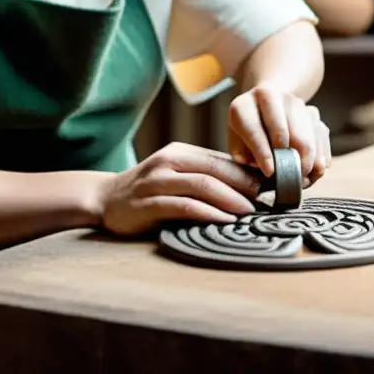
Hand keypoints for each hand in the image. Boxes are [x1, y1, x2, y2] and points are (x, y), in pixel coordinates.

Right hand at [98, 142, 262, 235]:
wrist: (105, 199)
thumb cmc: (148, 190)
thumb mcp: (176, 175)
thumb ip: (203, 176)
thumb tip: (247, 185)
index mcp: (179, 153)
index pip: (220, 159)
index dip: (247, 172)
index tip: (268, 186)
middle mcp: (168, 162)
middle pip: (215, 169)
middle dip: (244, 184)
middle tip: (266, 199)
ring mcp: (157, 181)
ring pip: (202, 185)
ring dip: (230, 198)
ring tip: (250, 211)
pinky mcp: (148, 203)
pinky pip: (183, 206)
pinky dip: (207, 212)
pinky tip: (223, 220)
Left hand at [226, 85, 330, 183]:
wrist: (264, 104)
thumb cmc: (247, 131)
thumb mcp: (236, 142)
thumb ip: (243, 155)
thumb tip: (261, 165)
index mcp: (243, 106)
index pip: (253, 130)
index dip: (262, 152)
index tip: (270, 172)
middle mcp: (270, 98)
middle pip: (283, 129)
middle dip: (288, 156)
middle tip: (291, 177)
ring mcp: (293, 102)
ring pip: (306, 131)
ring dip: (309, 158)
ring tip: (306, 178)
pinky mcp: (311, 111)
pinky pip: (321, 133)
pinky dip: (322, 153)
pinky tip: (318, 169)